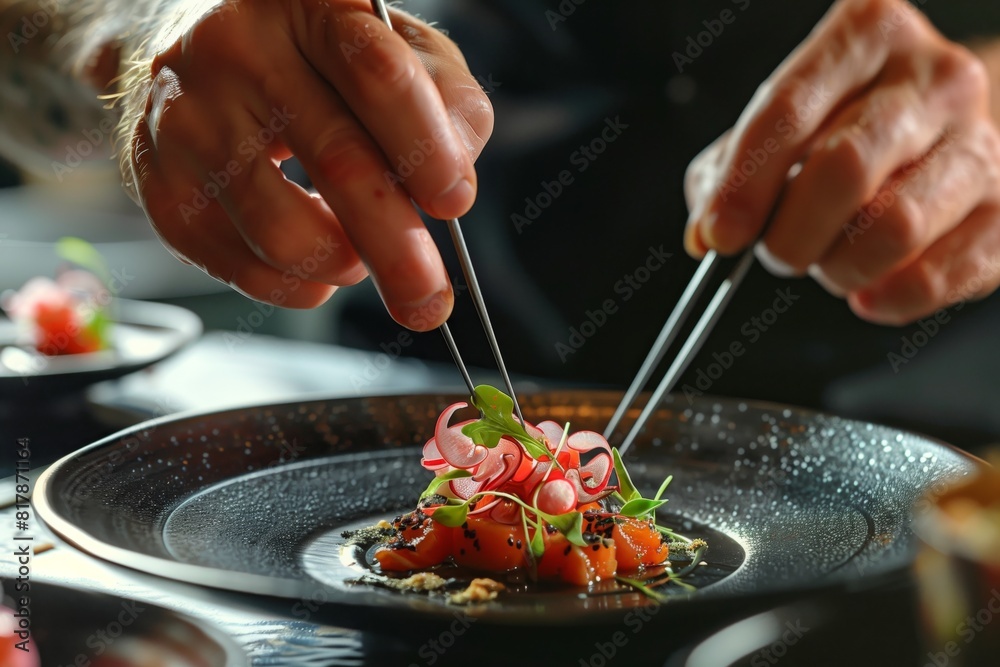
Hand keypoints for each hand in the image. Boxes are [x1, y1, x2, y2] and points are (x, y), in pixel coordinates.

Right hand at [127, 0, 492, 329]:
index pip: (377, 74)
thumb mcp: (396, 49)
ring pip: (282, 231)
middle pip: (337, 161)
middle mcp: (238, 51)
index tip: (454, 201)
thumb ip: (446, 102)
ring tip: (359, 254)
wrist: (191, 50)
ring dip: (342, 265)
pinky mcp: (160, 183)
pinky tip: (314, 258)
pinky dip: (296, 285)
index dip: (423, 146)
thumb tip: (456, 183)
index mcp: (309, 5)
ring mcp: (188, 118)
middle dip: (397, 248)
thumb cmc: (315, 57)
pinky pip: (242, 267)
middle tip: (429, 299)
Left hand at [684, 0, 999, 324]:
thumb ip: (726, 173)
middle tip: (778, 252)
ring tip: (830, 261)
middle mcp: (933, 76)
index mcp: (865, 34)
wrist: (943, 128)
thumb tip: (708, 234)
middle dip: (790, 233)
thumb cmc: (845, 124)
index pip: (788, 109)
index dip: (744, 184)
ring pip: (895, 225)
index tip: (721, 235)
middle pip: (843, 169)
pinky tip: (869, 292)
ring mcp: (980, 138)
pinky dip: (892, 297)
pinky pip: (944, 272)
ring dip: (840, 266)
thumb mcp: (776, 126)